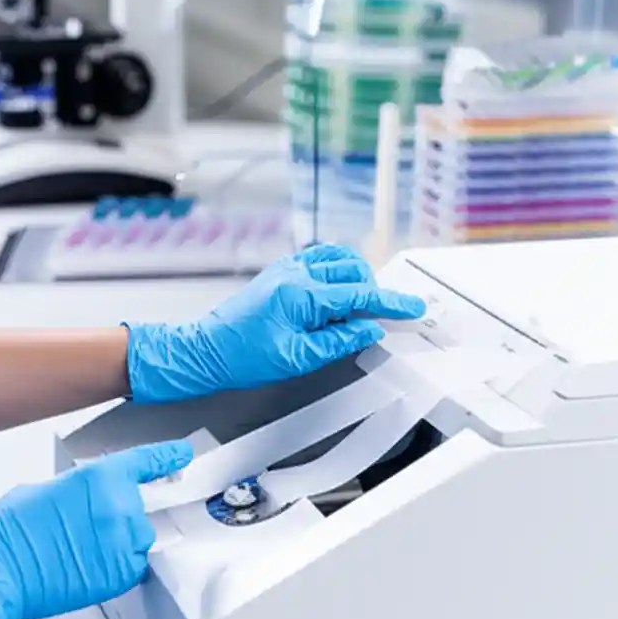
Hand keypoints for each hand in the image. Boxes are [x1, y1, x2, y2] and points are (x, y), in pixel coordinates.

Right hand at [0, 440, 192, 618]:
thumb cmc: (9, 530)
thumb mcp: (45, 489)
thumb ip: (79, 489)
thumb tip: (86, 498)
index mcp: (100, 477)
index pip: (147, 460)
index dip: (168, 456)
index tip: (182, 454)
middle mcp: (120, 507)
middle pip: (139, 508)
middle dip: (117, 515)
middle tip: (83, 528)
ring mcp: (123, 543)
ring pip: (137, 539)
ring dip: (117, 542)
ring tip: (79, 550)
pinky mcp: (119, 575)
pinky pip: (130, 566)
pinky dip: (114, 566)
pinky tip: (83, 566)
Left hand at [125, 244, 425, 402]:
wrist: (204, 351)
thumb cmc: (240, 357)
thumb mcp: (295, 359)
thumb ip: (337, 342)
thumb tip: (369, 330)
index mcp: (300, 295)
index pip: (358, 295)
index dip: (390, 303)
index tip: (413, 308)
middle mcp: (294, 274)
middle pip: (353, 271)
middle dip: (373, 292)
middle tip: (381, 318)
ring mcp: (286, 269)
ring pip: (339, 259)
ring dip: (356, 279)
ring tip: (356, 310)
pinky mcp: (280, 272)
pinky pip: (320, 259)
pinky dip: (338, 272)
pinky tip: (336, 295)